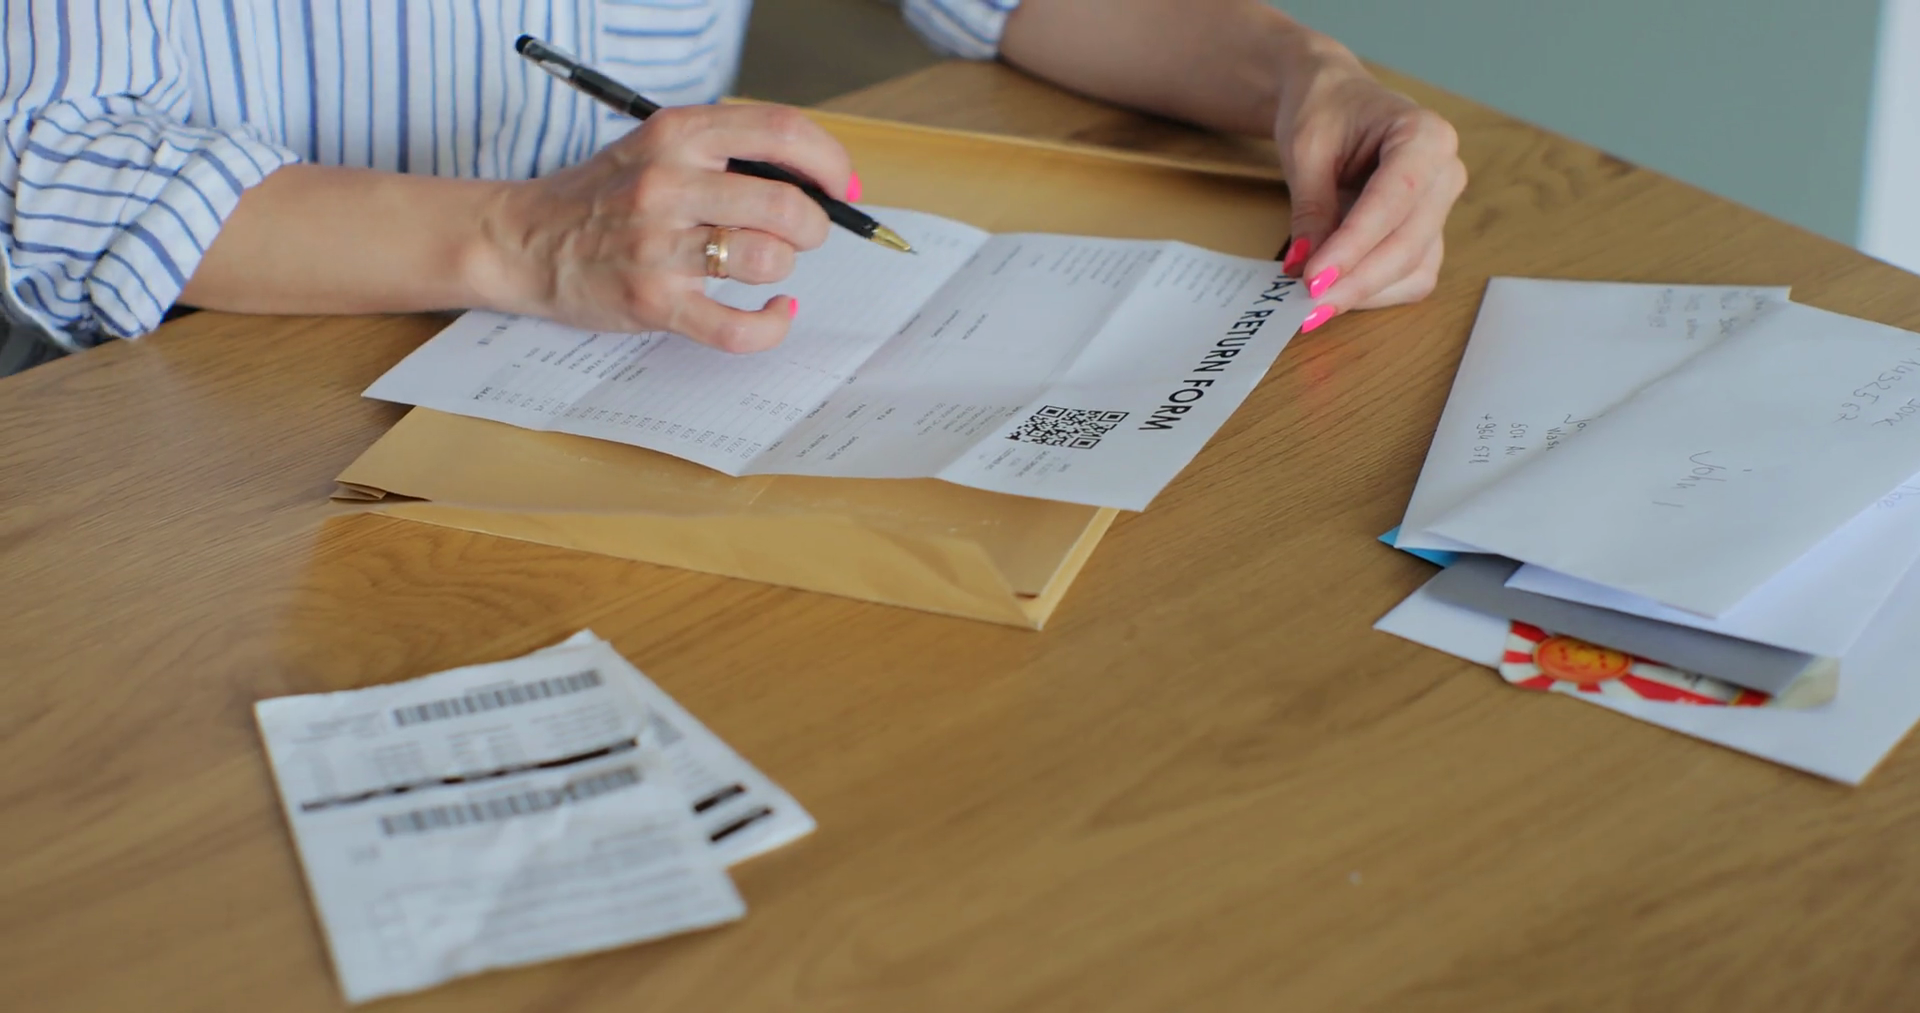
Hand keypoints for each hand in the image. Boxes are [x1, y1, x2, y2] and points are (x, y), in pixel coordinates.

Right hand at [482, 104, 853, 352]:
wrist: (522, 240)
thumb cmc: (602, 195)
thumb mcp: (658, 146)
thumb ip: (726, 152)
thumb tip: (818, 178)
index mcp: (676, 135)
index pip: (780, 132)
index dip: (828, 161)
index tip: (842, 184)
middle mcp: (669, 185)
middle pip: (786, 205)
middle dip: (814, 226)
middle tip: (804, 234)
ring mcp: (659, 247)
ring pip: (767, 260)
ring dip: (783, 268)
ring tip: (765, 265)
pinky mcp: (654, 303)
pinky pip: (738, 326)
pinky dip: (771, 325)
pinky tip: (775, 312)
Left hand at [1270, 36, 1465, 330]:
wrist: (1336, 100)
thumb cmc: (1325, 111)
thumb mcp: (1306, 150)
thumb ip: (1311, 209)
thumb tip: (1306, 267)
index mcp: (1425, 135)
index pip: (1393, 200)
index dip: (1353, 245)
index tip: (1314, 277)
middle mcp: (1445, 172)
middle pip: (1410, 243)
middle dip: (1358, 280)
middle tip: (1309, 305)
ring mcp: (1441, 207)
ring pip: (1415, 268)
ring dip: (1366, 293)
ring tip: (1315, 304)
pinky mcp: (1428, 233)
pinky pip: (1411, 277)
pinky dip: (1375, 292)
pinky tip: (1336, 293)